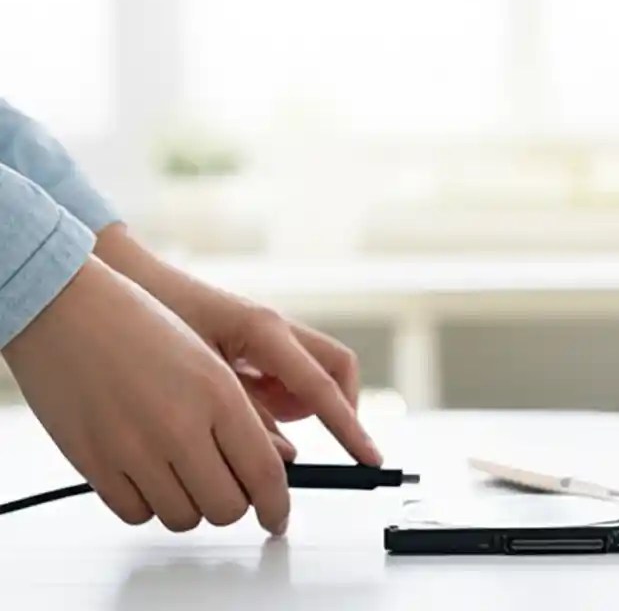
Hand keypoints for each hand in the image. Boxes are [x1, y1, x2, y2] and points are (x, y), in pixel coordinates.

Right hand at [2, 257, 289, 532]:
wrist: (64, 309)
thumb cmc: (139, 327)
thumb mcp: (209, 362)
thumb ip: (248, 416)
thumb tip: (282, 463)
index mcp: (218, 394)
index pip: (264, 473)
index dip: (277, 506)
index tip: (277, 519)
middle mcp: (178, 425)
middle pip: (227, 507)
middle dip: (234, 504)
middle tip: (228, 487)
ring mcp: (133, 449)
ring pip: (183, 518)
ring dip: (191, 505)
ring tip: (184, 473)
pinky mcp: (93, 464)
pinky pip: (136, 515)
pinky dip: (148, 504)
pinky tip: (148, 474)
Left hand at [93, 225, 381, 467]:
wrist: (127, 283)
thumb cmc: (155, 318)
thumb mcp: (197, 377)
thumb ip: (245, 417)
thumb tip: (283, 457)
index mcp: (265, 330)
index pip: (324, 385)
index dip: (349, 427)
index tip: (369, 458)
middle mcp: (277, 330)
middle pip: (335, 372)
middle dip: (335, 409)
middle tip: (317, 440)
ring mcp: (269, 338)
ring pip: (308, 381)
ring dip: (291, 407)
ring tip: (240, 414)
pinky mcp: (256, 346)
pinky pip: (282, 381)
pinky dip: (269, 402)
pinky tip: (231, 404)